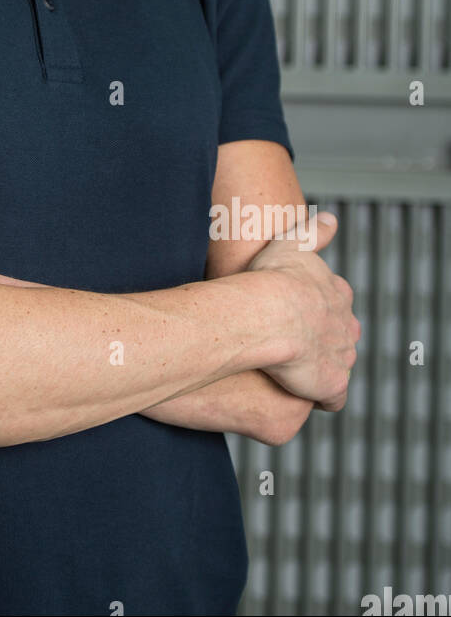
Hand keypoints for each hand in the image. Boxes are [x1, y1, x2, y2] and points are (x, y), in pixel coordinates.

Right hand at [247, 212, 360, 411]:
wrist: (270, 315)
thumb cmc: (274, 277)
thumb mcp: (294, 242)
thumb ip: (315, 232)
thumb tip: (331, 219)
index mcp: (338, 294)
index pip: (335, 302)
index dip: (314, 308)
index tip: (293, 310)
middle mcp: (347, 325)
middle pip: (339, 335)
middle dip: (321, 339)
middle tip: (290, 340)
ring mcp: (342, 357)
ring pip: (336, 364)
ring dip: (318, 367)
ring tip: (288, 368)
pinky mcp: (333, 385)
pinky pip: (332, 398)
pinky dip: (321, 397)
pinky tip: (299, 394)